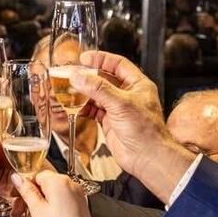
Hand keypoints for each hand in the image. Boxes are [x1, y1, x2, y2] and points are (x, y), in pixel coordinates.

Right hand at [9, 171, 98, 216]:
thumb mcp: (37, 210)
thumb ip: (26, 191)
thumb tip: (17, 177)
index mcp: (58, 181)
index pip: (36, 175)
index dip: (24, 187)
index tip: (16, 197)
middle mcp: (70, 185)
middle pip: (43, 188)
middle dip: (30, 203)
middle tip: (20, 214)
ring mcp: (76, 196)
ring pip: (50, 199)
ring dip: (38, 213)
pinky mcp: (79, 207)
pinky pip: (59, 206)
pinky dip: (49, 215)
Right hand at [70, 51, 194, 201]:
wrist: (147, 158)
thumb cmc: (146, 131)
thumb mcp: (121, 104)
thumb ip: (98, 88)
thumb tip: (79, 76)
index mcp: (138, 85)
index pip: (118, 64)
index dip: (101, 59)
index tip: (85, 58)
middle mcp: (128, 95)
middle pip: (104, 79)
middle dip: (88, 77)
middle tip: (72, 74)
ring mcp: (118, 109)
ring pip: (97, 95)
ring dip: (83, 93)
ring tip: (70, 90)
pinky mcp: (110, 122)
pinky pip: (93, 110)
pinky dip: (83, 108)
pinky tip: (75, 107)